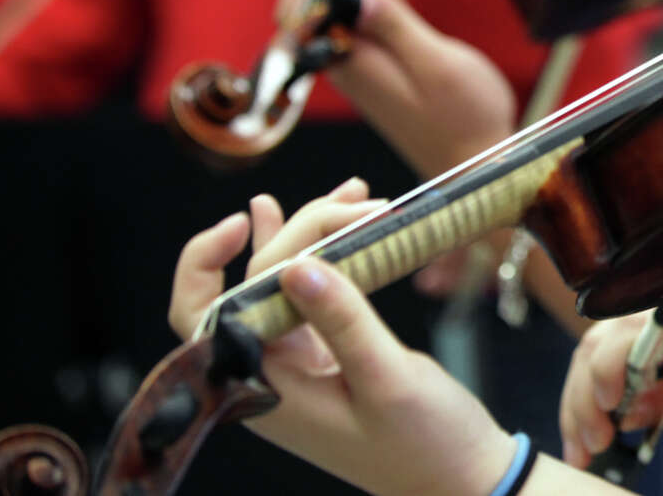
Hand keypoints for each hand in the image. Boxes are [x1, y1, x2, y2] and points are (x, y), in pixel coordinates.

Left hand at [169, 179, 518, 495]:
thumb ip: (342, 319)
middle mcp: (270, 371)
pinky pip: (310, 291)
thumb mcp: (387, 379)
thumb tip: (295, 265)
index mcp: (266, 385)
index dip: (205, 263)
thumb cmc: (423, 443)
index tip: (242, 219)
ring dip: (311, 232)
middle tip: (363, 206)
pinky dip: (325, 251)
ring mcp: (296, 361)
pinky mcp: (327, 352)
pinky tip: (337, 214)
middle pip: (255, 281)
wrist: (457, 479)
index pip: (209, 312)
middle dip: (302, 232)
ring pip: (281, 280)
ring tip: (353, 195)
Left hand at [279, 0, 517, 178]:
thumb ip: (396, 28)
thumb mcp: (439, 67)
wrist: (476, 161)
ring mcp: (360, 62)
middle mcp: (345, 62)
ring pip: (336, 4)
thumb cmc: (464, 119)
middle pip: (313, 0)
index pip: (301, 9)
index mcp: (350, 64)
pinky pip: (359, 16)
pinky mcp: (380, 63)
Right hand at [558, 283, 662, 468]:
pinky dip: (601, 388)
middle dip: (582, 396)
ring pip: (599, 347)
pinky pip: (617, 352)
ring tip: (585, 447)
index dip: (605, 375)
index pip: (627, 334)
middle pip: (600, 340)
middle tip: (587, 448)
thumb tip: (625, 416)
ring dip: (584, 396)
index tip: (608, 419)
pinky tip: (600, 425)